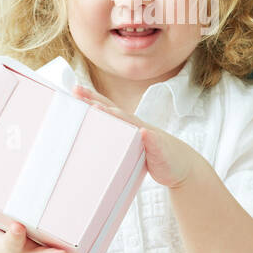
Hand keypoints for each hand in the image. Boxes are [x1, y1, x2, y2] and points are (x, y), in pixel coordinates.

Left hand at [72, 84, 198, 188]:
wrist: (179, 163)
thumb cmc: (150, 152)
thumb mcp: (129, 143)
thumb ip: (113, 138)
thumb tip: (91, 137)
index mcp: (127, 124)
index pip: (107, 107)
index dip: (91, 98)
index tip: (73, 90)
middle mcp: (135, 125)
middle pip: (114, 109)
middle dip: (96, 100)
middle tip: (78, 92)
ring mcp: (148, 135)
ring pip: (131, 123)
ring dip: (116, 115)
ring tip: (99, 109)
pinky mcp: (159, 148)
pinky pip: (154, 141)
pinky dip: (148, 137)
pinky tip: (143, 133)